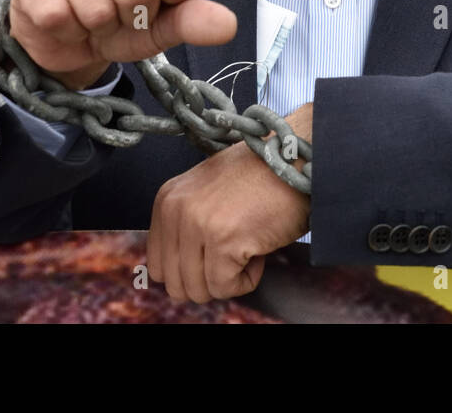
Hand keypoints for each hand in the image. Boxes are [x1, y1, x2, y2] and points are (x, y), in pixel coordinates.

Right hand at [7, 0, 236, 88]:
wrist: (65, 35)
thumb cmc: (122, 16)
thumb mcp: (163, 22)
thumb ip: (194, 19)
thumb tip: (228, 25)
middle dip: (132, 16)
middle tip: (119, 12)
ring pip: (97, 9)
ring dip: (98, 28)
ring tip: (92, 16)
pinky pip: (58, 18)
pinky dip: (67, 33)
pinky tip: (65, 19)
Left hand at [147, 104, 311, 301]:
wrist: (295, 162)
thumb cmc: (260, 179)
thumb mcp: (207, 193)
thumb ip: (186, 224)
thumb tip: (178, 270)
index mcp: (167, 200)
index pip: (156, 265)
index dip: (189, 271)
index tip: (215, 254)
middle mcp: (175, 211)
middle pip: (175, 284)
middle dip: (207, 279)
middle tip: (234, 253)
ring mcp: (197, 225)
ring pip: (198, 290)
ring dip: (228, 279)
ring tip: (247, 247)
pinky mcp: (223, 241)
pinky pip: (225, 287)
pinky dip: (247, 279)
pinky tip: (258, 252)